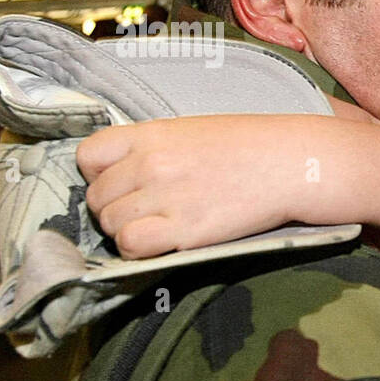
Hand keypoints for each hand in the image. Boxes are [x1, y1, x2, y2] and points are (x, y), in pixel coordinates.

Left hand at [78, 115, 303, 257]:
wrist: (292, 163)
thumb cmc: (250, 146)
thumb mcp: (192, 131)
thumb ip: (152, 149)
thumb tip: (127, 177)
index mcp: (150, 134)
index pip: (87, 157)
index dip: (98, 176)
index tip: (120, 184)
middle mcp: (150, 164)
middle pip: (97, 198)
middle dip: (116, 209)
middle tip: (147, 212)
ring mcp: (165, 196)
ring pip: (110, 224)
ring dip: (128, 231)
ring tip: (159, 227)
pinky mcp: (184, 230)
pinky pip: (131, 245)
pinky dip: (138, 249)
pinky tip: (162, 243)